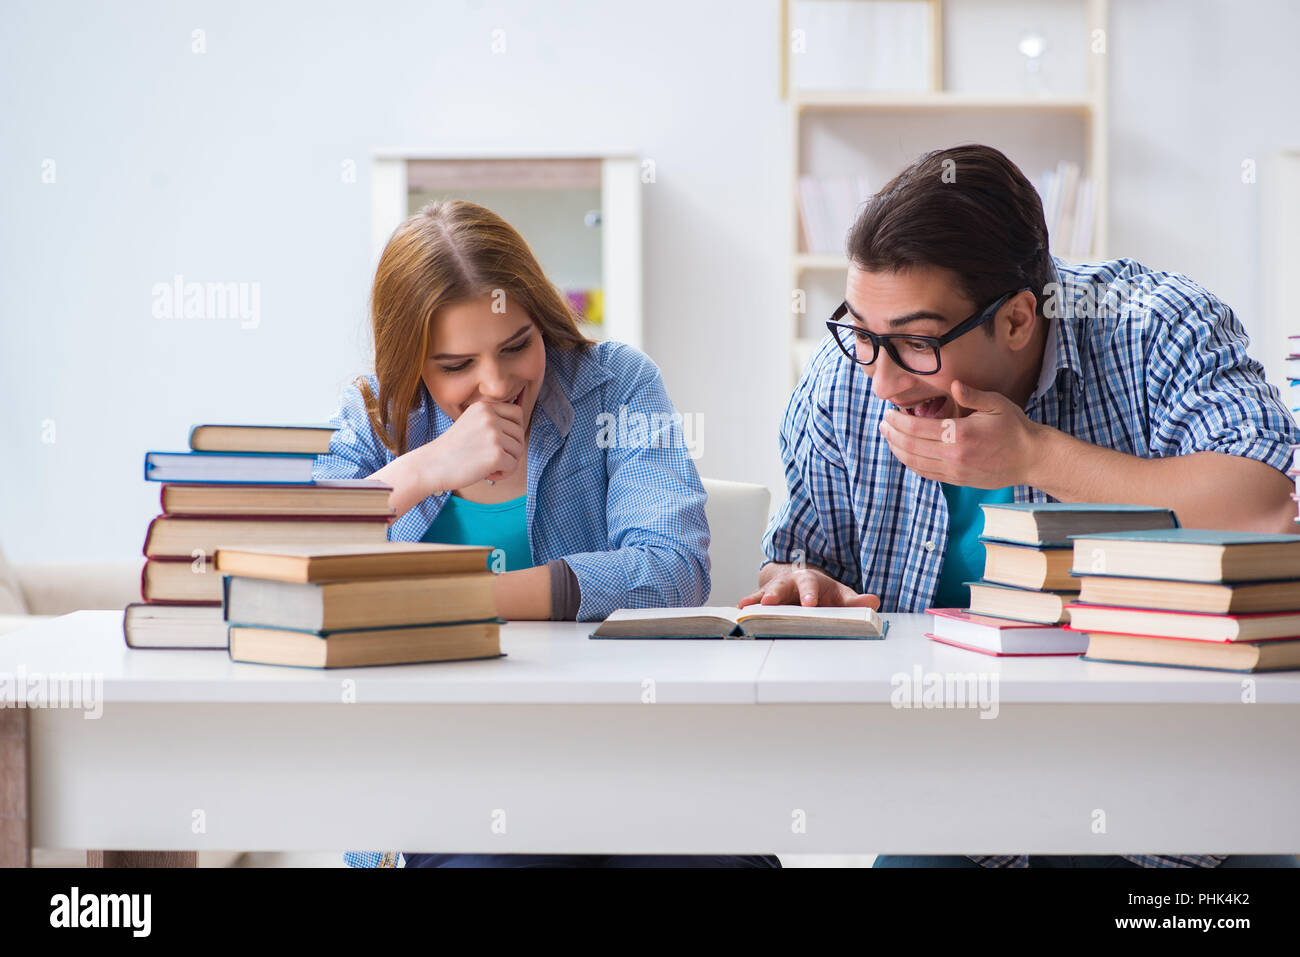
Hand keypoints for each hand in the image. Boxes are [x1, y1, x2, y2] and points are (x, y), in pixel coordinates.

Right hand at [419, 399, 524, 491]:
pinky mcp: (496, 454)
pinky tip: (488, 474)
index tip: (503, 442)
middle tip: (492, 459)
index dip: (514, 430)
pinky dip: (504, 474)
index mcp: (484, 407)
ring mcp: (493, 435)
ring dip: (507, 462)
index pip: (517, 413)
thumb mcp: (471, 423)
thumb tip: (520, 429)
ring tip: (488, 467)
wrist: (431, 466)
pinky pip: (513, 466)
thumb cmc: (451, 450)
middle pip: (520, 434)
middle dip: (510, 449)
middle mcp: (490, 417)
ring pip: (518, 450)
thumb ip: (492, 421)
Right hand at [738, 564, 879, 608]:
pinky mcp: (762, 600)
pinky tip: (737, 612)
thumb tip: (874, 602)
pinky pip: (752, 603)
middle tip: (770, 604)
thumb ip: (855, 601)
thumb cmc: (822, 592)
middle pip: (781, 588)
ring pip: (763, 595)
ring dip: (755, 602)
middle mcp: (788, 583)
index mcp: (809, 581)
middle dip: (775, 596)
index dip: (809, 595)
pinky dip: (745, 607)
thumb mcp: (839, 594)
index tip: (810, 604)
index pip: (810, 587)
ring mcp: (773, 591)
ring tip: (745, 609)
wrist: (800, 581)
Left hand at [877, 380, 1044, 486]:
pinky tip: (904, 454)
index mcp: (959, 433)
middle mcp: (953, 454)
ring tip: (888, 438)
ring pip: (914, 462)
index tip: (889, 413)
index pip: (916, 427)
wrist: (1031, 459)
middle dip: (891, 434)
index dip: (898, 420)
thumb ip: (971, 394)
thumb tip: (953, 383)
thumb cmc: (1015, 428)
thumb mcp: (996, 404)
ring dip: (897, 449)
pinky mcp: (957, 481)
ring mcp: (954, 471)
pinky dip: (910, 463)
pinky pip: (926, 473)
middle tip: (882, 424)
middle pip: (910, 445)